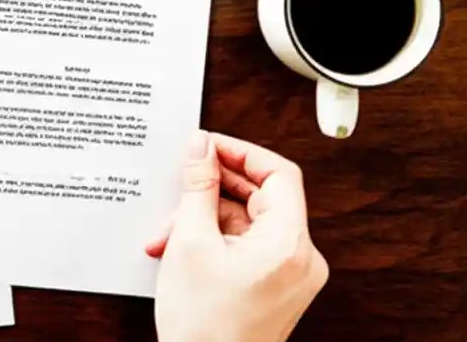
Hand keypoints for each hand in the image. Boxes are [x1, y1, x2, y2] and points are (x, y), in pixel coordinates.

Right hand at [146, 131, 328, 341]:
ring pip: (248, 222)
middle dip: (212, 191)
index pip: (278, 173)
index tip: (206, 145)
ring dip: (205, 219)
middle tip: (180, 183)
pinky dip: (214, 240)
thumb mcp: (190, 242)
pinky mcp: (276, 286)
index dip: (239, 152)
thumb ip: (197, 187)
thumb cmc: (204, 328)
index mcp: (290, 244)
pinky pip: (247, 244)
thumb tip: (199, 147)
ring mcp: (290, 274)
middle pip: (261, 197)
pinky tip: (180, 248)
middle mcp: (300, 258)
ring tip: (167, 234)